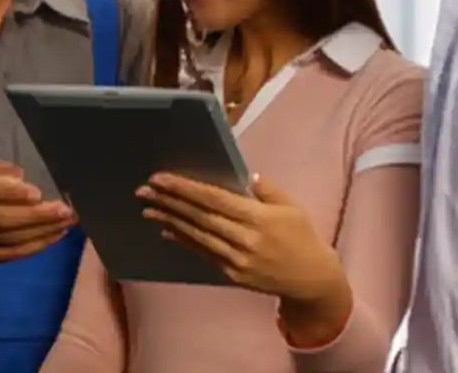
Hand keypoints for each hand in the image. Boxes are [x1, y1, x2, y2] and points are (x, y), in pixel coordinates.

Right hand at [0, 152, 75, 265]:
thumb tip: (21, 178)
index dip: (12, 193)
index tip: (39, 193)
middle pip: (1, 219)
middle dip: (37, 216)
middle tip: (66, 211)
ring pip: (8, 239)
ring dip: (41, 233)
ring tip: (66, 224)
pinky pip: (7, 254)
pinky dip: (33, 247)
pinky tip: (52, 237)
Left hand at [136, 173, 347, 306]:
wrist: (313, 281)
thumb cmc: (303, 237)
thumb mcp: (292, 207)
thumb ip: (267, 189)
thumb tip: (244, 174)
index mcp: (259, 218)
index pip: (214, 199)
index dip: (185, 188)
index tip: (161, 178)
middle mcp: (245, 240)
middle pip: (200, 217)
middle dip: (169, 201)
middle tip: (144, 190)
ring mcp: (237, 260)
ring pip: (197, 236)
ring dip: (170, 220)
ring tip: (148, 207)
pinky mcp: (232, 275)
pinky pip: (203, 254)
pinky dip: (183, 240)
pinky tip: (166, 229)